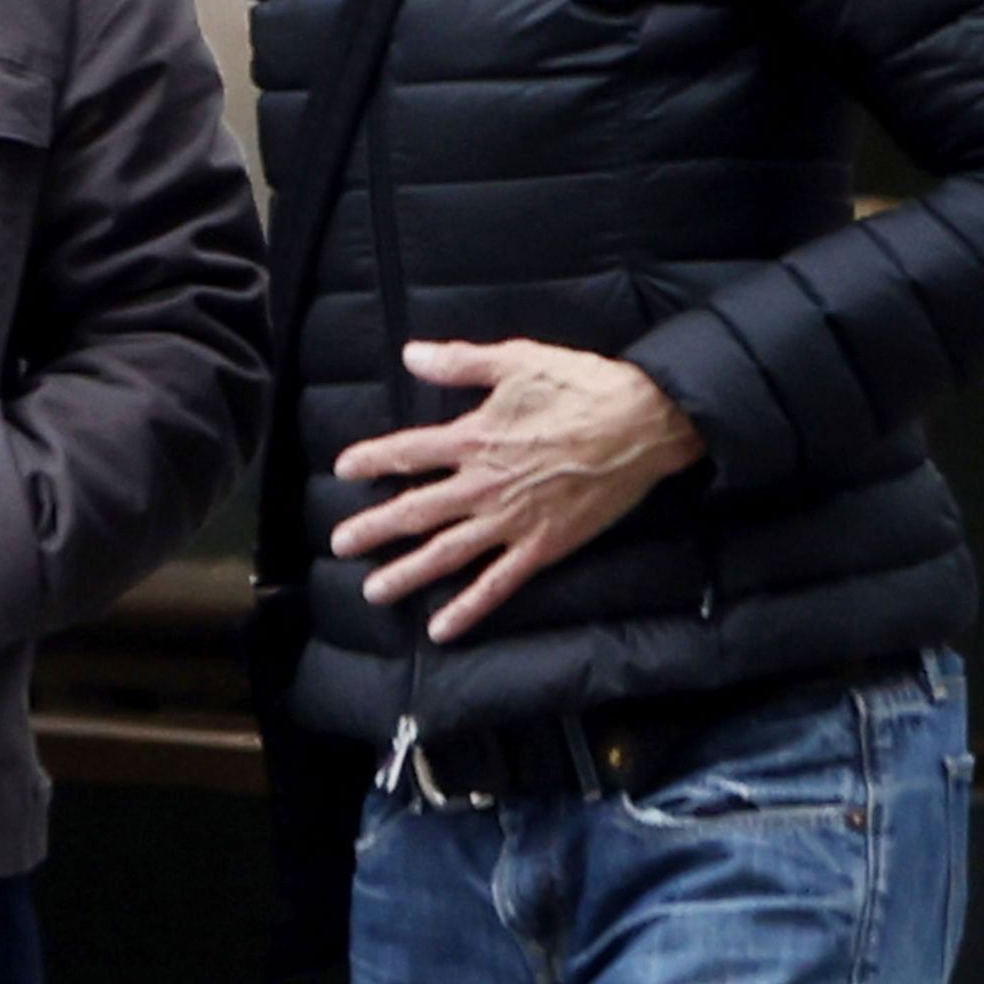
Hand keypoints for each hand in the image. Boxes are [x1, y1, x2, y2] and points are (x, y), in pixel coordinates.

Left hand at [330, 338, 702, 642]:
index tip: (344, 470)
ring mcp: (512, 521)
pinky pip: (497, 583)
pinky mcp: (542, 547)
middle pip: (416, 511)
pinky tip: (441, 629)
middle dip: (374, 528)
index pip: (409, 452)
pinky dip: (468, 608)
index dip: (373, 460)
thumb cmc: (582, 386)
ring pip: (447, 553)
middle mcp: (484, 485)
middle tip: (339, 544)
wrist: (643, 423)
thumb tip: (410, 354)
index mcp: (474, 438)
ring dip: (407, 573)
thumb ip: (460, 362)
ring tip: (373, 590)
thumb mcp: (518, 360)